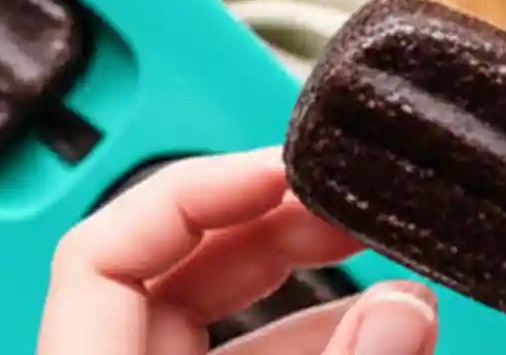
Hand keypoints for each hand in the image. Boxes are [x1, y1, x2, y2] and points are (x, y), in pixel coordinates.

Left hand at [38, 149, 437, 354]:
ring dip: (322, 283)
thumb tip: (403, 310)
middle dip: (280, 224)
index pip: (101, 256)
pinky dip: (325, 336)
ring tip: (401, 277)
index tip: (286, 170)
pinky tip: (385, 327)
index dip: (195, 192)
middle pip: (181, 269)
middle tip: (357, 202)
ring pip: (234, 317)